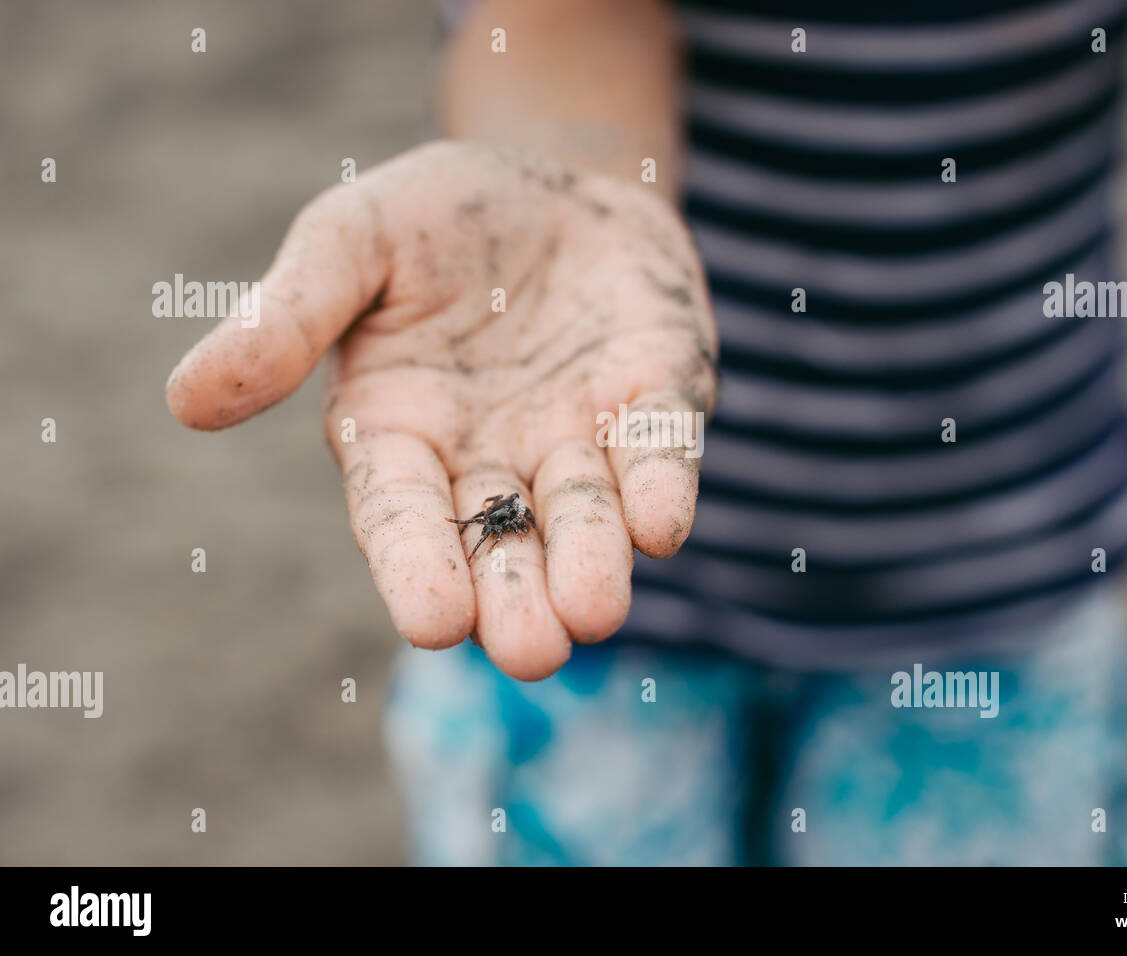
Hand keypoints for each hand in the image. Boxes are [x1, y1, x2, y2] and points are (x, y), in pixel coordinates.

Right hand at [165, 142, 716, 679]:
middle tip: (532, 651)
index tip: (433, 621)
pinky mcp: (654, 398)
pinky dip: (660, 486)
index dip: (418, 565)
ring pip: (584, 514)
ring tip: (596, 612)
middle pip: (499, 540)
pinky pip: (659, 450)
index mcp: (403, 433)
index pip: (403, 514)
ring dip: (592, 561)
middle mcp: (492, 455)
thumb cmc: (437, 217)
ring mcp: (577, 435)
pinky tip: (662, 524)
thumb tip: (186, 400)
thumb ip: (287, 316)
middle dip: (517, 595)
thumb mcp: (353, 237)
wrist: (554, 178)